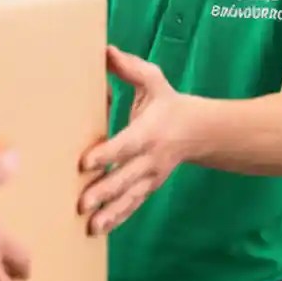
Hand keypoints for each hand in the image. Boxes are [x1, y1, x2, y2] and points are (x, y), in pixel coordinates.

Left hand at [77, 46, 199, 235]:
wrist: (200, 131)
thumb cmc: (168, 102)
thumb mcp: (153, 80)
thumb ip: (129, 68)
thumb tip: (105, 50)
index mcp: (149, 131)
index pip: (126, 145)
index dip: (107, 154)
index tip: (85, 163)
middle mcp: (150, 158)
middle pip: (125, 178)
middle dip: (104, 191)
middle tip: (81, 203)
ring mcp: (150, 176)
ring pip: (130, 198)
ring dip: (110, 213)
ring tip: (90, 225)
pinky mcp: (149, 187)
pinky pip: (133, 206)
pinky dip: (118, 219)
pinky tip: (99, 230)